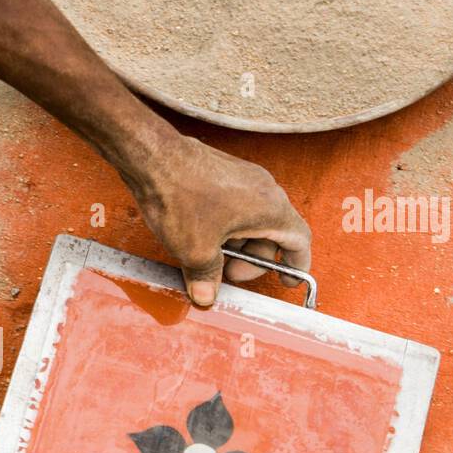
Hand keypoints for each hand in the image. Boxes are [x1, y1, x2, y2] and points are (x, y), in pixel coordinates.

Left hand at [122, 127, 311, 306]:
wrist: (154, 157)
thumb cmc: (181, 196)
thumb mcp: (196, 249)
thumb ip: (206, 276)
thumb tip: (205, 295)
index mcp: (270, 209)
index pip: (299, 241)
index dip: (296, 265)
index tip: (287, 281)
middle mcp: (264, 190)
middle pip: (273, 234)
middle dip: (252, 260)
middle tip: (226, 274)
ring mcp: (245, 178)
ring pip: (251, 221)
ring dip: (237, 245)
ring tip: (209, 258)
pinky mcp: (225, 173)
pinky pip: (236, 206)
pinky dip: (226, 227)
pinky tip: (200, 237)